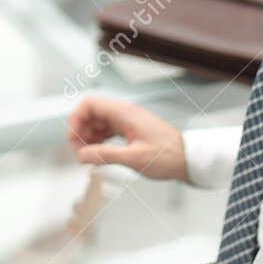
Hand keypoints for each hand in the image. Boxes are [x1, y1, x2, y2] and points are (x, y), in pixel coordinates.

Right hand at [67, 95, 187, 180]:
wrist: (189, 159)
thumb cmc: (168, 156)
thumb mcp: (134, 158)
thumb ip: (105, 155)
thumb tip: (82, 155)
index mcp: (124, 113)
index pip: (89, 104)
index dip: (76, 120)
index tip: (73, 140)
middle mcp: (125, 113)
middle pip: (91, 113)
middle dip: (80, 131)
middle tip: (80, 152)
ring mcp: (128, 121)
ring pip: (98, 122)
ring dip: (89, 137)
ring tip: (88, 156)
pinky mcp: (131, 130)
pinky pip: (108, 130)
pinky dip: (99, 140)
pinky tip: (99, 154)